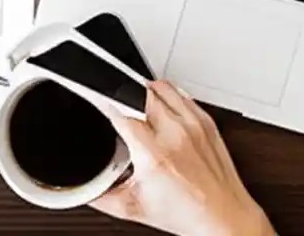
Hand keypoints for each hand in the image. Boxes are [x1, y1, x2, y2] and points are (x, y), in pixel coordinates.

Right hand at [93, 81, 274, 235]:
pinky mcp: (207, 120)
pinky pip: (181, 93)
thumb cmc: (187, 213)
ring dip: (144, 92)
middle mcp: (176, 133)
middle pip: (139, 91)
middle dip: (123, 95)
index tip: (95, 97)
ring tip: (138, 108)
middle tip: (118, 108)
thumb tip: (79, 189)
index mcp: (154, 155)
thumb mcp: (133, 208)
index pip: (121, 110)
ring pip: (161, 86)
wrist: (224, 217)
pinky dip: (166, 96)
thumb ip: (100, 196)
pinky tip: (162, 111)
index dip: (103, 99)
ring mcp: (194, 124)